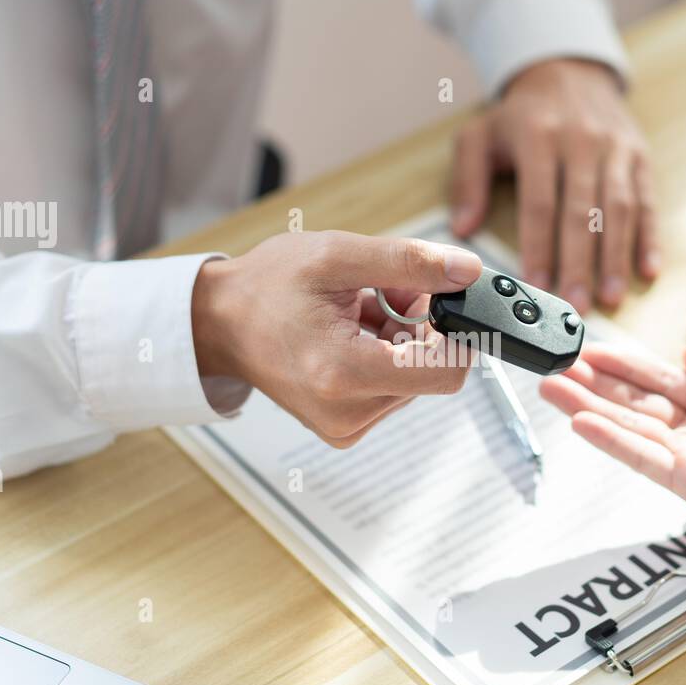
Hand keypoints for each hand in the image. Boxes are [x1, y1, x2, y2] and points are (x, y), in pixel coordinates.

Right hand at [192, 230, 480, 447]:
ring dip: (402, 339)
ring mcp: (345, 426)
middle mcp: (347, 413)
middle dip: (421, 326)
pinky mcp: (343, 428)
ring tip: (358, 310)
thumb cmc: (267, 287)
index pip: (447, 371)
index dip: (457, 333)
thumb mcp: (337, 256)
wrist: (218, 323)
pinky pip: (391, 390)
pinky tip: (351, 334)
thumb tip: (467, 271)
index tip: (440, 299)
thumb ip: (409, 262)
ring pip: (414, 379)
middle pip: (431, 372)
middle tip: (383, 292)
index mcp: (345, 374)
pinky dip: (384, 357)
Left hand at [450, 59, 659, 312]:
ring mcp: (615, 148)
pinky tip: (648, 269)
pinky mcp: (639, 156)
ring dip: (615, 258)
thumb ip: (466, 180)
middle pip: (582, 212)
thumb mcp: (479, 135)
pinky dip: (650, 238)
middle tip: (575, 305)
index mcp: (538, 137)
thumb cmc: (520, 115)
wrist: (567, 71)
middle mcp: (582, 141)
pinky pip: (647, 201)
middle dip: (579, 263)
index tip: (537, 283)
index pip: (540, 201)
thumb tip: (462, 227)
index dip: (539, 245)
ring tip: (609, 298)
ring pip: (619, 209)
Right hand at [540, 342, 685, 547]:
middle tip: (553, 367)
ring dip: (587, 408)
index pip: (658, 377)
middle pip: (633, 402)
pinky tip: (583, 423)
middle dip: (591, 384)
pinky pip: (644, 459)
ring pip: (629, 428)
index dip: (621, 363)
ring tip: (551, 388)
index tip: (588, 347)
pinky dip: (612, 441)